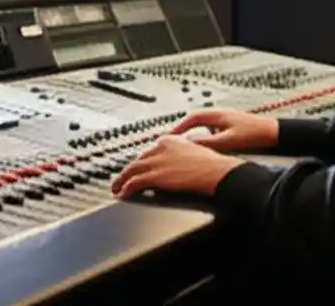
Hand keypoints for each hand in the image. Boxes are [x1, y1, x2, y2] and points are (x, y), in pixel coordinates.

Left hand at [111, 134, 244, 198]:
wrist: (217, 172)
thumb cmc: (213, 166)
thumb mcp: (196, 153)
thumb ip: (183, 156)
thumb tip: (179, 166)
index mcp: (172, 140)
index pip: (150, 149)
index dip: (142, 160)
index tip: (137, 167)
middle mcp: (162, 147)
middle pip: (139, 158)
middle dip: (129, 170)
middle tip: (122, 178)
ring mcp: (158, 161)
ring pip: (131, 169)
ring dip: (121, 180)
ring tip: (116, 187)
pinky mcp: (156, 175)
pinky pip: (134, 182)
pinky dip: (126, 188)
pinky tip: (123, 193)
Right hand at [169, 109, 278, 151]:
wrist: (273, 132)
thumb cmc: (254, 133)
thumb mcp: (227, 140)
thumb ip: (208, 141)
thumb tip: (190, 143)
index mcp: (217, 115)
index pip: (191, 118)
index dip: (179, 127)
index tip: (170, 136)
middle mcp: (219, 114)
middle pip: (195, 119)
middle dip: (183, 129)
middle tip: (173, 139)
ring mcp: (225, 119)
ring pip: (203, 124)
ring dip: (193, 132)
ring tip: (186, 144)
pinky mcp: (230, 125)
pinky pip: (211, 128)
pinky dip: (203, 135)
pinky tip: (205, 146)